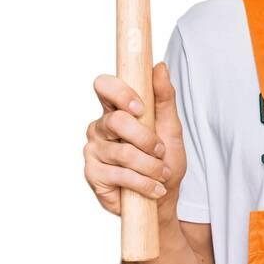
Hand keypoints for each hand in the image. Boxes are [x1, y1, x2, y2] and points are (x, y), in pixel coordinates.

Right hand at [83, 62, 186, 216]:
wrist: (163, 197)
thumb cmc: (165, 159)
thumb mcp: (170, 127)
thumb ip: (164, 98)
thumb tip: (159, 66)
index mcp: (115, 109)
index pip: (104, 86)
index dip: (120, 93)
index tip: (140, 108)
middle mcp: (100, 127)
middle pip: (117, 121)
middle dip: (146, 139)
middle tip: (161, 152)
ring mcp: (93, 150)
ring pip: (123, 152)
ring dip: (151, 166)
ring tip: (161, 175)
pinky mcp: (92, 174)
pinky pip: (120, 175)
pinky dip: (144, 183)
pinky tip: (154, 188)